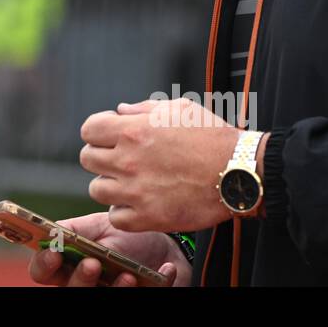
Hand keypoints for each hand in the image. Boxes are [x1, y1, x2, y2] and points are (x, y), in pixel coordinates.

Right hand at [27, 212, 191, 286]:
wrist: (164, 244)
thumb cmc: (125, 235)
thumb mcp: (99, 225)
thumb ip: (75, 230)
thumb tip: (53, 231)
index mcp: (69, 264)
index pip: (44, 271)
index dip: (44, 264)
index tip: (54, 252)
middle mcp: (86, 283)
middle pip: (70, 291)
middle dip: (80, 280)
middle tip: (92, 263)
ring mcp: (110, 292)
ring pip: (100, 300)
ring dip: (115, 290)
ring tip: (128, 275)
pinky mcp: (138, 297)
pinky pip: (141, 297)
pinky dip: (157, 283)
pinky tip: (165, 268)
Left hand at [80, 99, 244, 232]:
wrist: (240, 171)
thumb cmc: (213, 136)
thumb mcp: (179, 109)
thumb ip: (144, 109)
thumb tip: (119, 110)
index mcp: (133, 130)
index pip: (89, 130)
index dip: (98, 131)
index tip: (110, 135)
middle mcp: (128, 160)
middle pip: (88, 159)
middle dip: (101, 156)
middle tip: (120, 159)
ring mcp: (136, 191)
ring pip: (97, 190)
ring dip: (110, 185)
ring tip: (129, 183)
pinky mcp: (149, 217)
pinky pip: (116, 217)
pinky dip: (122, 212)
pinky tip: (137, 203)